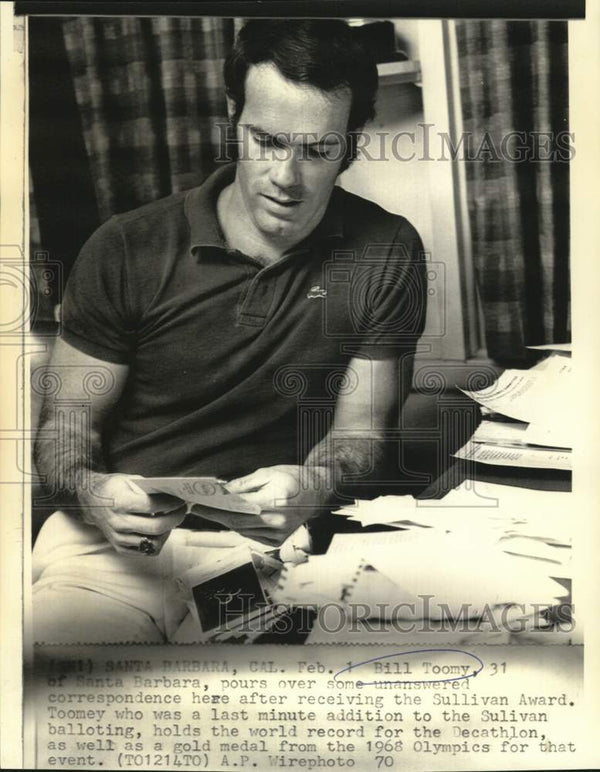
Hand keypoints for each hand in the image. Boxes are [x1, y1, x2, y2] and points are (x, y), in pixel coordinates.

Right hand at [78, 473, 186, 555]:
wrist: (90, 501)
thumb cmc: (114, 488)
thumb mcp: (130, 480)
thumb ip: (150, 489)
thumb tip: (174, 495)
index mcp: (121, 503)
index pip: (153, 506)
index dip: (172, 503)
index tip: (181, 500)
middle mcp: (118, 522)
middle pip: (156, 527)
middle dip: (175, 518)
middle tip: (182, 510)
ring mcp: (118, 537)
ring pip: (153, 542)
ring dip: (167, 531)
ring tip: (170, 520)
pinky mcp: (119, 547)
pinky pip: (146, 551)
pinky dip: (157, 541)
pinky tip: (158, 530)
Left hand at [209, 465, 332, 546]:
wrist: (319, 492)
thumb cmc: (294, 478)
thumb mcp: (269, 473)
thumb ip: (244, 484)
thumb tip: (221, 490)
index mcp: (275, 501)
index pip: (238, 508)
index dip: (216, 508)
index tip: (199, 503)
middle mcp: (277, 522)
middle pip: (237, 523)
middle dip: (215, 515)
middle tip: (198, 509)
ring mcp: (279, 534)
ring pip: (242, 531)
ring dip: (224, 521)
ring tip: (210, 511)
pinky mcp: (278, 540)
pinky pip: (251, 535)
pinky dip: (238, 527)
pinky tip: (229, 517)